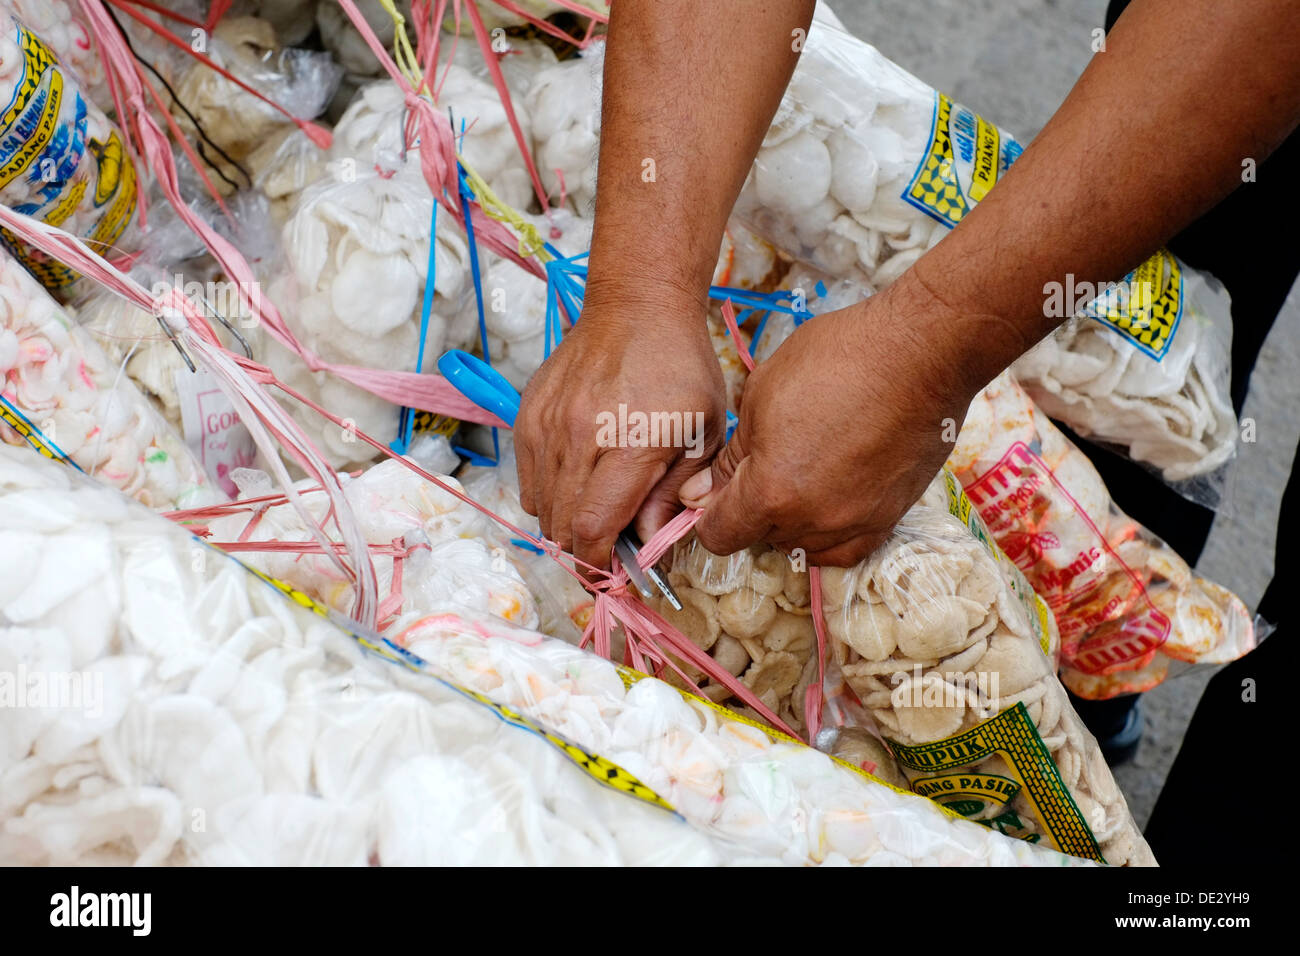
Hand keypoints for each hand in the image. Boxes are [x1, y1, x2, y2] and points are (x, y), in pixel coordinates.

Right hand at [515, 291, 726, 568]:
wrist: (636, 307)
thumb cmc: (679, 369)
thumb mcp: (701, 433)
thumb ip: (675, 493)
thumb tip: (650, 542)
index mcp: (630, 443)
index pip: (596, 527)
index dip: (602, 564)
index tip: (616, 577)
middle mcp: (580, 436)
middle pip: (563, 525)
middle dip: (584, 554)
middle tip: (609, 557)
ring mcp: (548, 425)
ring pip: (541, 508)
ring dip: (566, 526)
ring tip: (596, 519)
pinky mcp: (528, 415)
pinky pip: (527, 480)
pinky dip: (548, 497)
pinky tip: (577, 486)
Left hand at [679, 273, 981, 565]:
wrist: (921, 352)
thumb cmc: (839, 359)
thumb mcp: (761, 394)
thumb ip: (732, 455)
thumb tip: (708, 490)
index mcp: (771, 492)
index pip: (719, 534)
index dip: (708, 512)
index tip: (715, 490)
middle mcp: (813, 521)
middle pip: (761, 538)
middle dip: (751, 509)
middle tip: (763, 463)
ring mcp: (855, 523)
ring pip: (803, 545)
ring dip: (791, 521)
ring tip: (800, 473)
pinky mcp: (889, 517)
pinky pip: (846, 548)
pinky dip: (828, 532)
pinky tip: (827, 498)